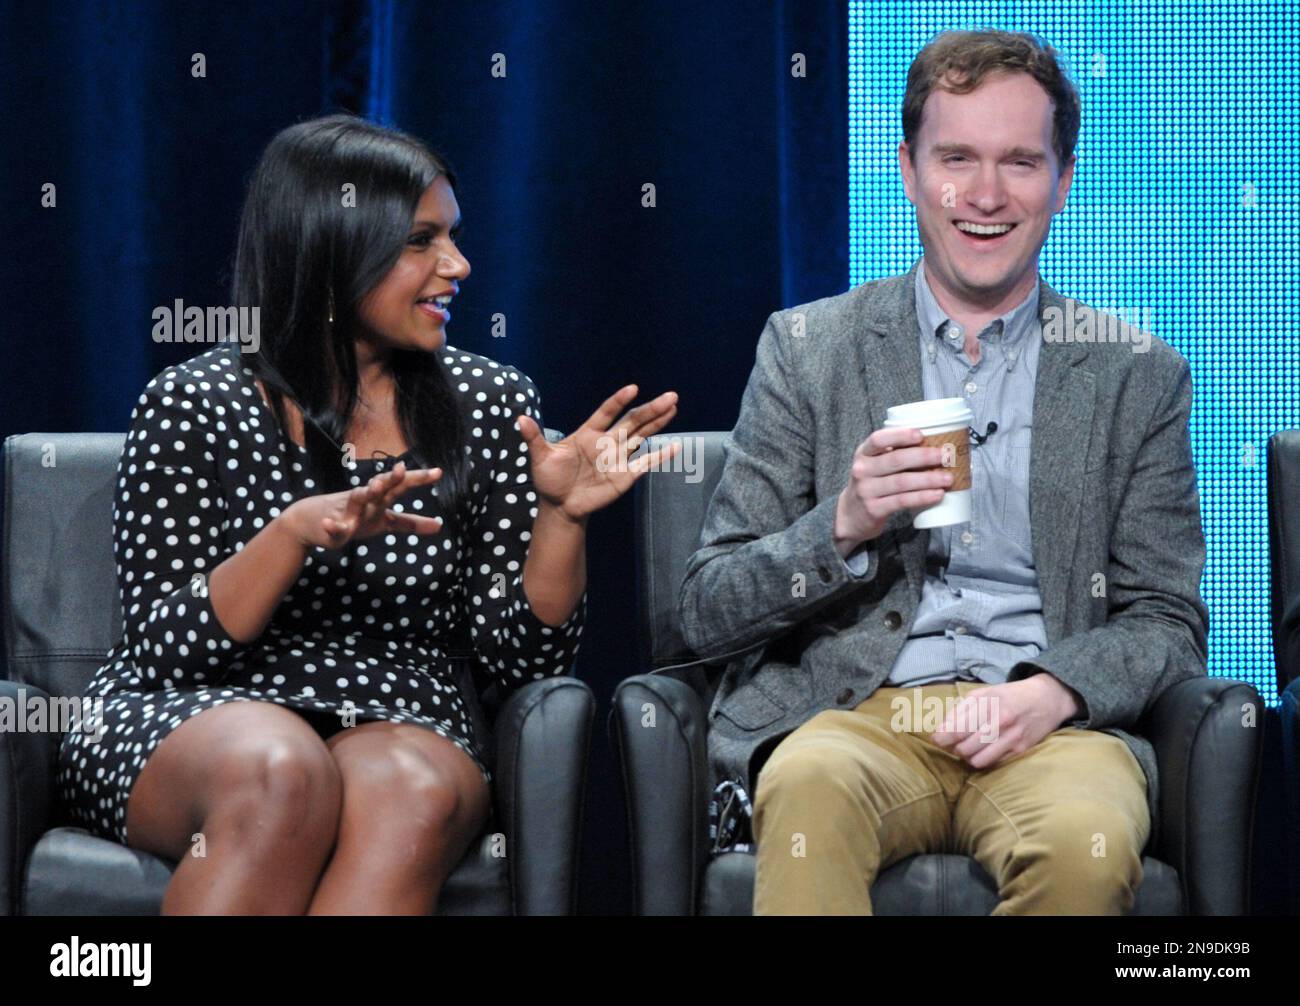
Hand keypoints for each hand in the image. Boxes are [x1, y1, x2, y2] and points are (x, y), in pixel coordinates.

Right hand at [280, 460, 443, 549]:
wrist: (310, 520)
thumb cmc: (353, 517)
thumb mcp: (383, 521)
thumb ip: (409, 523)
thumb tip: (439, 526)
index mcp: (380, 501)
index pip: (402, 486)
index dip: (419, 479)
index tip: (438, 472)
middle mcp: (367, 502)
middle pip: (383, 488)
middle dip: (393, 479)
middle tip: (402, 469)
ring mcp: (348, 512)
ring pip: (358, 500)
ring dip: (366, 492)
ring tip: (375, 487)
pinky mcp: (333, 528)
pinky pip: (333, 527)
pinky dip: (332, 525)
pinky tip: (330, 524)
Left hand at [515, 384, 681, 521]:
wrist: (560, 506)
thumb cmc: (550, 479)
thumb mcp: (540, 458)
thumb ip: (534, 438)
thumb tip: (520, 418)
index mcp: (589, 434)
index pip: (607, 412)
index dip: (619, 401)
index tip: (633, 388)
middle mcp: (607, 442)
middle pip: (632, 421)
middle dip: (651, 409)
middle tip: (671, 396)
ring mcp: (618, 458)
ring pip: (642, 436)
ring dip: (658, 423)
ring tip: (674, 406)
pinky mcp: (625, 476)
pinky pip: (645, 463)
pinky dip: (660, 456)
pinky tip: (675, 446)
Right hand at [833, 426, 954, 554]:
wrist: (850, 516)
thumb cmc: (871, 484)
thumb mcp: (873, 465)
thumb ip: (893, 454)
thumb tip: (934, 444)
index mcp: (863, 454)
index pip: (878, 439)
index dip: (900, 435)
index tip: (921, 434)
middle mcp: (862, 470)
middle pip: (895, 460)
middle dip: (923, 456)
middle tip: (945, 456)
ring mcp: (867, 490)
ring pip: (902, 482)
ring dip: (928, 479)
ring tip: (948, 478)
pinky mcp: (874, 509)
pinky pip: (902, 501)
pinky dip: (922, 497)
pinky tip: (937, 494)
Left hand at [928, 675, 1078, 769]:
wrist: (1047, 699)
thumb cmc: (1009, 695)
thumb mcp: (983, 693)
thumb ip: (960, 710)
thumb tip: (942, 729)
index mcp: (988, 705)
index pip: (957, 730)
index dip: (941, 738)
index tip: (936, 739)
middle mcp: (1001, 723)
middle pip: (964, 748)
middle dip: (953, 748)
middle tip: (953, 742)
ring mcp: (1012, 739)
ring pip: (977, 761)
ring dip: (967, 757)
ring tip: (968, 747)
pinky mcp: (1021, 751)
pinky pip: (993, 764)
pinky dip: (983, 759)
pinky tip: (984, 750)